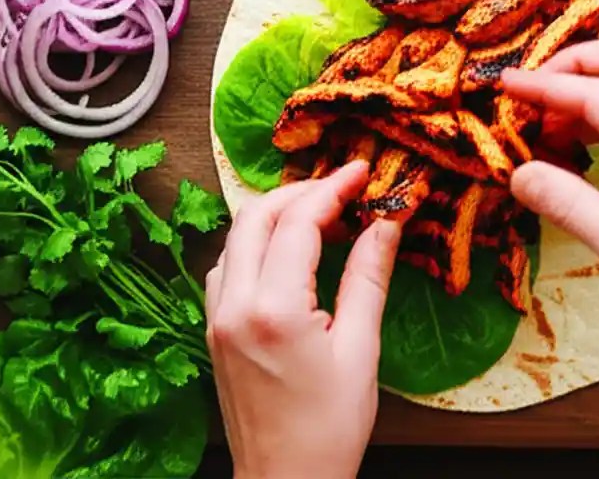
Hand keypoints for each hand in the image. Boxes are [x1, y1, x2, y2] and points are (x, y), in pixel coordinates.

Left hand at [204, 161, 400, 478]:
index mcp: (274, 310)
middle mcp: (234, 306)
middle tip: (342, 188)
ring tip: (321, 216)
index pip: (298, 222)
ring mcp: (215, 319)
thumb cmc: (331, 428)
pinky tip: (288, 255)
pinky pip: (226, 268)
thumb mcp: (361, 350)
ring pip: (235, 238)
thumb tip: (386, 221)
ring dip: (274, 215)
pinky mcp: (211, 332)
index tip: (362, 170)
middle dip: (299, 192)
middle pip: (255, 216)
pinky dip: (255, 246)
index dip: (332, 188)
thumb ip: (368, 277)